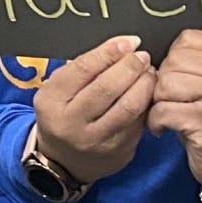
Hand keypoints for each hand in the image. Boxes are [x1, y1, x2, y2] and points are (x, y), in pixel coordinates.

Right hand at [29, 35, 154, 184]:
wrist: (63, 161)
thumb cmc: (62, 114)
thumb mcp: (58, 89)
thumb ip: (83, 68)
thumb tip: (122, 46)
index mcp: (52, 102)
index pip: (83, 69)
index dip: (109, 52)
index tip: (128, 42)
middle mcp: (72, 124)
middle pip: (108, 88)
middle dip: (130, 67)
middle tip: (142, 56)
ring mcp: (97, 142)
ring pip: (129, 108)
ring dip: (144, 84)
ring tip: (149, 72)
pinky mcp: (119, 153)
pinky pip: (138, 123)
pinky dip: (146, 103)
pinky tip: (147, 92)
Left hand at [146, 29, 201, 191]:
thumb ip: (198, 65)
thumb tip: (155, 56)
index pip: (189, 39)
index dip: (173, 57)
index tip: (177, 77)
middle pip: (174, 60)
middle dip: (163, 81)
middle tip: (170, 99)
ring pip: (166, 84)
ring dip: (158, 101)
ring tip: (168, 113)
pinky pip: (163, 110)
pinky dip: (156, 121)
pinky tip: (164, 128)